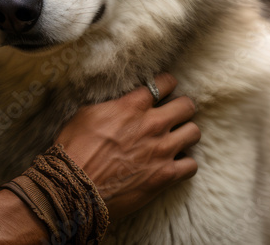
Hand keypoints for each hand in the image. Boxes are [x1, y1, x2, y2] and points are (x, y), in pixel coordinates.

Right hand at [55, 73, 199, 219]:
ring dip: (185, 134)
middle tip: (173, 115)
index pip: (165, 83)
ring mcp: (162, 150)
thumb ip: (111, 105)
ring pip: (194, 132)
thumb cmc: (74, 150)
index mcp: (132, 106)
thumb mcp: (86, 114)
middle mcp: (152, 124)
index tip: (164, 91)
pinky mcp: (165, 176)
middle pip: (187, 105)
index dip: (166, 85)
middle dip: (182, 108)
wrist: (74, 187)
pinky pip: (192, 165)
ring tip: (175, 139)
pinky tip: (173, 164)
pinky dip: (185, 164)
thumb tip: (120, 102)